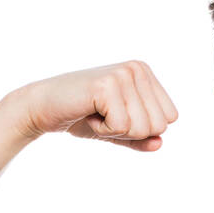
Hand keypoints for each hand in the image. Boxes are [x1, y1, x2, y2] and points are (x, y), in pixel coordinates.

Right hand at [14, 60, 177, 150]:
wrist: (44, 109)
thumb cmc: (81, 117)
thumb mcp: (117, 131)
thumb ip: (141, 138)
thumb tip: (160, 143)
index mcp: (145, 73)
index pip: (170, 118)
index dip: (142, 128)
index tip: (116, 115)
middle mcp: (137, 69)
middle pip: (159, 125)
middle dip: (130, 132)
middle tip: (104, 116)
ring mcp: (123, 74)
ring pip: (142, 128)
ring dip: (115, 131)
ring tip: (95, 113)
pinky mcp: (107, 85)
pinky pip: (121, 127)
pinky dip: (102, 130)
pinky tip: (88, 113)